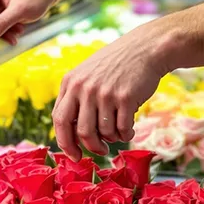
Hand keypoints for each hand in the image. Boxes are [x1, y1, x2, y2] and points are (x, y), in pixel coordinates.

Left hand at [52, 24, 170, 159]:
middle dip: (92, 148)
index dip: (65, 142)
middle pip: (82, 132)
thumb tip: (71, 135)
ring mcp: (105, 93)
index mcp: (70, 83)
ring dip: (112, 138)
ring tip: (118, 130)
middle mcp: (85, 88)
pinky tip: (129, 129)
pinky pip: (122, 129)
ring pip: (104, 132)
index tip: (74, 155)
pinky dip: (126, 134)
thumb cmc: (115, 65)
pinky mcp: (126, 98)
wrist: (144, 48)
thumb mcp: (86, 75)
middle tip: (101, 151)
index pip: (59, 120)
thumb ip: (76, 98)